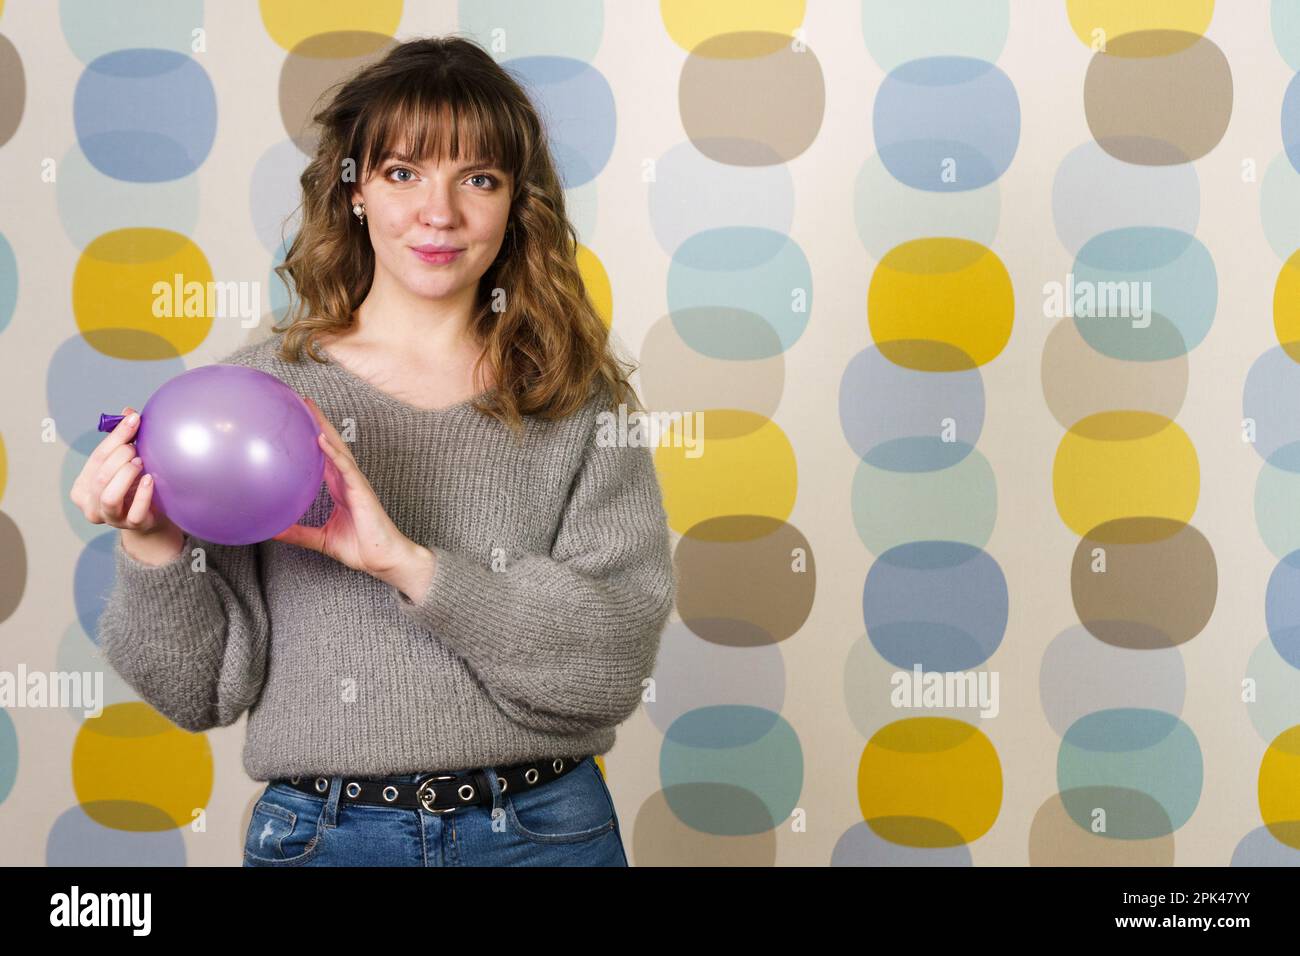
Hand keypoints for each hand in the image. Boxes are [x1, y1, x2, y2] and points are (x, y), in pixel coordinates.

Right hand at [71, 405, 181, 539]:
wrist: (149, 517)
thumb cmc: (132, 484)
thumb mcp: (125, 461)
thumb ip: (124, 439)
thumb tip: (129, 412)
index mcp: (83, 486)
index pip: (97, 458)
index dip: (116, 437)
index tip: (134, 419)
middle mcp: (91, 505)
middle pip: (101, 476)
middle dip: (120, 457)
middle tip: (137, 448)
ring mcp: (110, 518)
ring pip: (110, 496)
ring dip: (126, 475)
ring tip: (141, 462)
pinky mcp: (131, 526)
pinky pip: (134, 511)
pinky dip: (143, 494)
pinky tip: (150, 479)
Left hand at [272, 397, 422, 583]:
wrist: (384, 559)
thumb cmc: (360, 548)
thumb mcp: (321, 540)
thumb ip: (298, 532)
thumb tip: (272, 530)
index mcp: (340, 488)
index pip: (323, 457)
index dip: (312, 438)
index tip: (298, 422)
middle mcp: (348, 480)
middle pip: (331, 444)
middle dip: (318, 422)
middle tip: (302, 401)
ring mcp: (356, 482)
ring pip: (338, 449)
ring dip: (324, 427)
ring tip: (310, 408)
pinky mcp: (362, 490)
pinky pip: (346, 467)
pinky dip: (334, 452)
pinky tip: (321, 438)